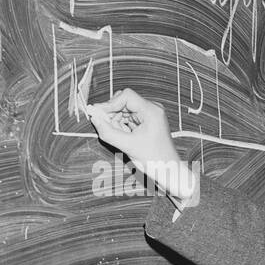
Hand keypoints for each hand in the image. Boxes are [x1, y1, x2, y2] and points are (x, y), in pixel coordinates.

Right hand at [82, 87, 196, 204]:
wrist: (169, 169)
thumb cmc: (155, 159)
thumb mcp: (128, 146)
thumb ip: (108, 133)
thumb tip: (94, 119)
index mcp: (151, 111)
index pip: (126, 96)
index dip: (110, 104)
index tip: (98, 114)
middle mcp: (151, 109)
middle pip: (123, 101)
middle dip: (111, 114)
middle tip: (104, 127)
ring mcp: (149, 114)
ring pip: (124, 110)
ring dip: (116, 121)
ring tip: (118, 135)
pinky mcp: (146, 121)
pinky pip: (128, 117)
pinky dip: (121, 125)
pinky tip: (124, 136)